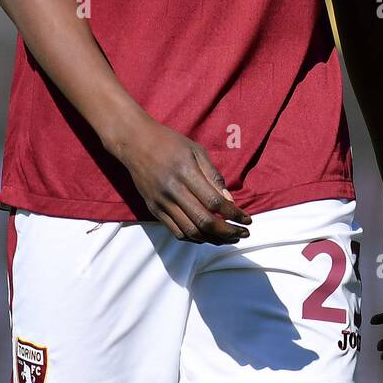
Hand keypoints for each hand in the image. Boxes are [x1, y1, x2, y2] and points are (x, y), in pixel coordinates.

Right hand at [105, 114, 252, 244]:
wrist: (135, 142)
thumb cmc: (170, 143)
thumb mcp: (196, 151)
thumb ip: (213, 177)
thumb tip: (230, 201)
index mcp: (186, 172)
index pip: (214, 202)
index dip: (234, 215)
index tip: (247, 219)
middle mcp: (172, 190)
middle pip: (204, 221)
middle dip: (228, 232)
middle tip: (242, 234)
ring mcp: (161, 202)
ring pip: (191, 231)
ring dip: (213, 239)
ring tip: (229, 238)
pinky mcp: (153, 210)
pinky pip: (176, 231)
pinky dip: (195, 238)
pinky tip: (208, 236)